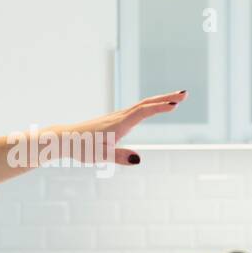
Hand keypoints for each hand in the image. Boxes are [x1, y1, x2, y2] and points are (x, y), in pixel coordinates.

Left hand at [47, 90, 186, 164]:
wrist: (66, 138)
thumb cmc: (82, 147)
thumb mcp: (101, 155)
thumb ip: (120, 156)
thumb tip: (138, 159)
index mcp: (119, 124)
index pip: (143, 112)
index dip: (160, 107)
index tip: (176, 104)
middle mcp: (121, 116)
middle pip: (147, 103)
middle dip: (166, 98)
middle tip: (185, 93)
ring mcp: (118, 116)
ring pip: (143, 104)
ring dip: (160, 100)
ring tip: (176, 98)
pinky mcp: (116, 120)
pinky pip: (137, 109)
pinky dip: (150, 105)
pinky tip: (155, 106)